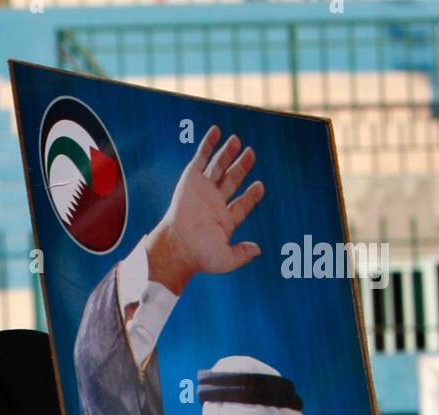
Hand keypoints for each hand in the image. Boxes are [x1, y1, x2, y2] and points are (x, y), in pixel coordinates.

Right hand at [144, 125, 264, 294]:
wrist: (178, 247)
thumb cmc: (200, 257)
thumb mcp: (226, 259)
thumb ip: (242, 254)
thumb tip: (258, 250)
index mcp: (224, 220)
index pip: (241, 204)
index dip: (251, 196)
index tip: (260, 186)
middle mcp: (214, 203)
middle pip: (231, 181)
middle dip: (241, 167)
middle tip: (251, 154)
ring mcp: (203, 190)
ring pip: (218, 167)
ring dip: (227, 154)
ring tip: (237, 140)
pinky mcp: (190, 180)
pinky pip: (201, 159)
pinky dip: (208, 145)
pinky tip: (216, 131)